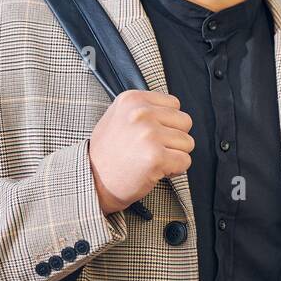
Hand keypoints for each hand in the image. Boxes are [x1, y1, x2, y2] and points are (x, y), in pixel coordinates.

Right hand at [87, 90, 194, 214]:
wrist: (92, 181)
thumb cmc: (107, 153)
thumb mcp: (118, 117)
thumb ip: (144, 109)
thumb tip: (172, 110)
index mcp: (132, 99)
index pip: (174, 104)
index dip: (168, 123)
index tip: (152, 135)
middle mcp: (141, 113)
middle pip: (185, 122)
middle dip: (174, 138)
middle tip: (153, 149)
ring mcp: (149, 134)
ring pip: (187, 143)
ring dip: (174, 155)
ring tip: (151, 160)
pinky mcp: (156, 157)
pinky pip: (185, 161)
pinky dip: (174, 170)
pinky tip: (155, 170)